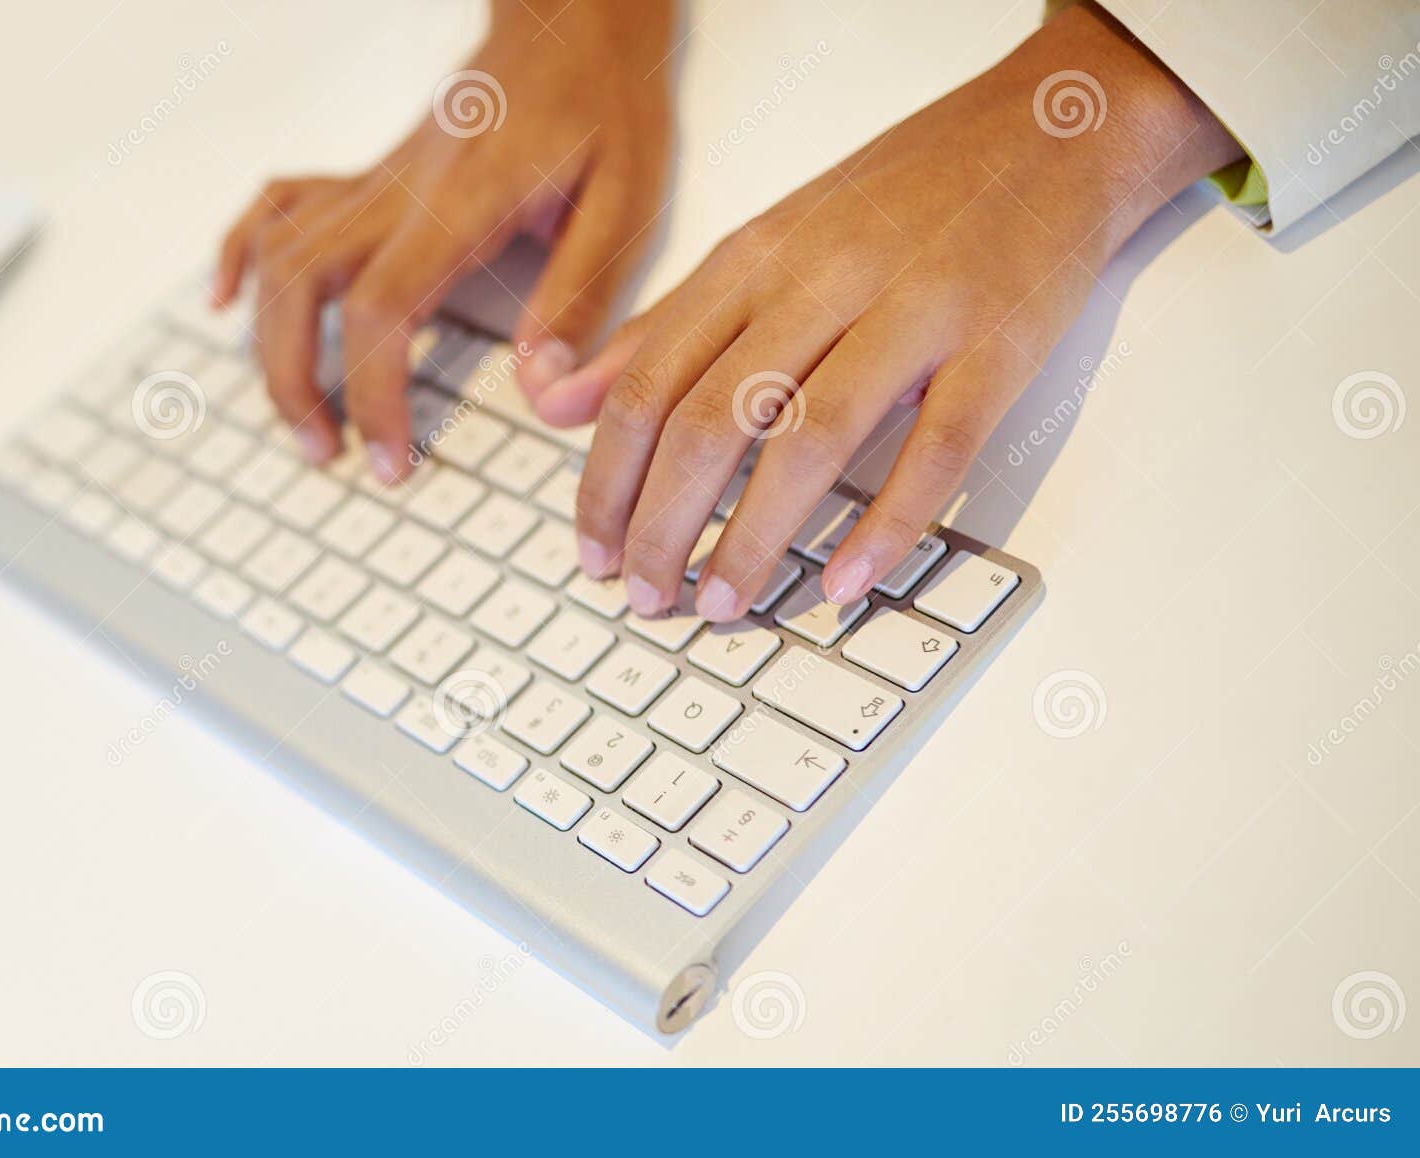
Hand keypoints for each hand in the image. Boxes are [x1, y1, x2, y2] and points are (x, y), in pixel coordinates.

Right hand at [214, 0, 672, 477]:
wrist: (572, 25)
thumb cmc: (603, 106)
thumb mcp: (624, 201)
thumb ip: (581, 293)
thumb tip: (541, 385)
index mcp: (461, 203)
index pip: (381, 307)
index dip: (372, 394)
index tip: (389, 461)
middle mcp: (399, 191)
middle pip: (302, 285)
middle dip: (297, 382)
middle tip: (330, 455)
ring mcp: (375, 182)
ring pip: (278, 254)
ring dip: (270, 343)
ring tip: (299, 417)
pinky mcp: (370, 179)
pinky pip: (278, 206)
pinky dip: (241, 255)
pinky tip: (229, 303)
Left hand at [545, 3, 1241, 618]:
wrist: (1047, 133)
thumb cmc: (901, 199)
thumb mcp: (766, 242)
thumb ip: (665, 326)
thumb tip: (558, 401)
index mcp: (754, 259)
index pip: (648, 385)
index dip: (607, 482)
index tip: (593, 552)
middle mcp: (821, 282)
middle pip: (710, 421)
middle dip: (662, 525)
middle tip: (646, 596)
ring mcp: (913, 312)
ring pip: (810, 441)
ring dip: (755, 539)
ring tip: (722, 607)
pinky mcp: (995, 347)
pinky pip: (934, 450)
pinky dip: (886, 526)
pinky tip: (846, 584)